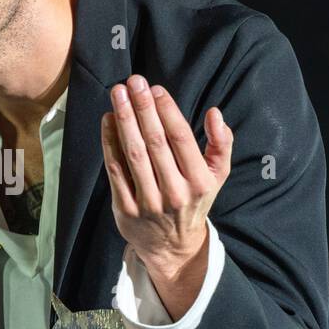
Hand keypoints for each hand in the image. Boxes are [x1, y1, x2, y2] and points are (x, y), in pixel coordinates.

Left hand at [100, 74, 232, 318]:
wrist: (173, 247)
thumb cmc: (194, 201)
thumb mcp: (217, 176)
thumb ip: (221, 144)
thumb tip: (215, 113)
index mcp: (199, 182)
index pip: (181, 139)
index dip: (167, 111)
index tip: (155, 88)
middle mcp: (174, 192)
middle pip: (154, 142)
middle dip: (142, 108)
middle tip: (132, 81)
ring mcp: (148, 202)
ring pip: (133, 154)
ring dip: (123, 120)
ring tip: (117, 94)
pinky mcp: (125, 209)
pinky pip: (115, 171)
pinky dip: (109, 144)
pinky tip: (107, 121)